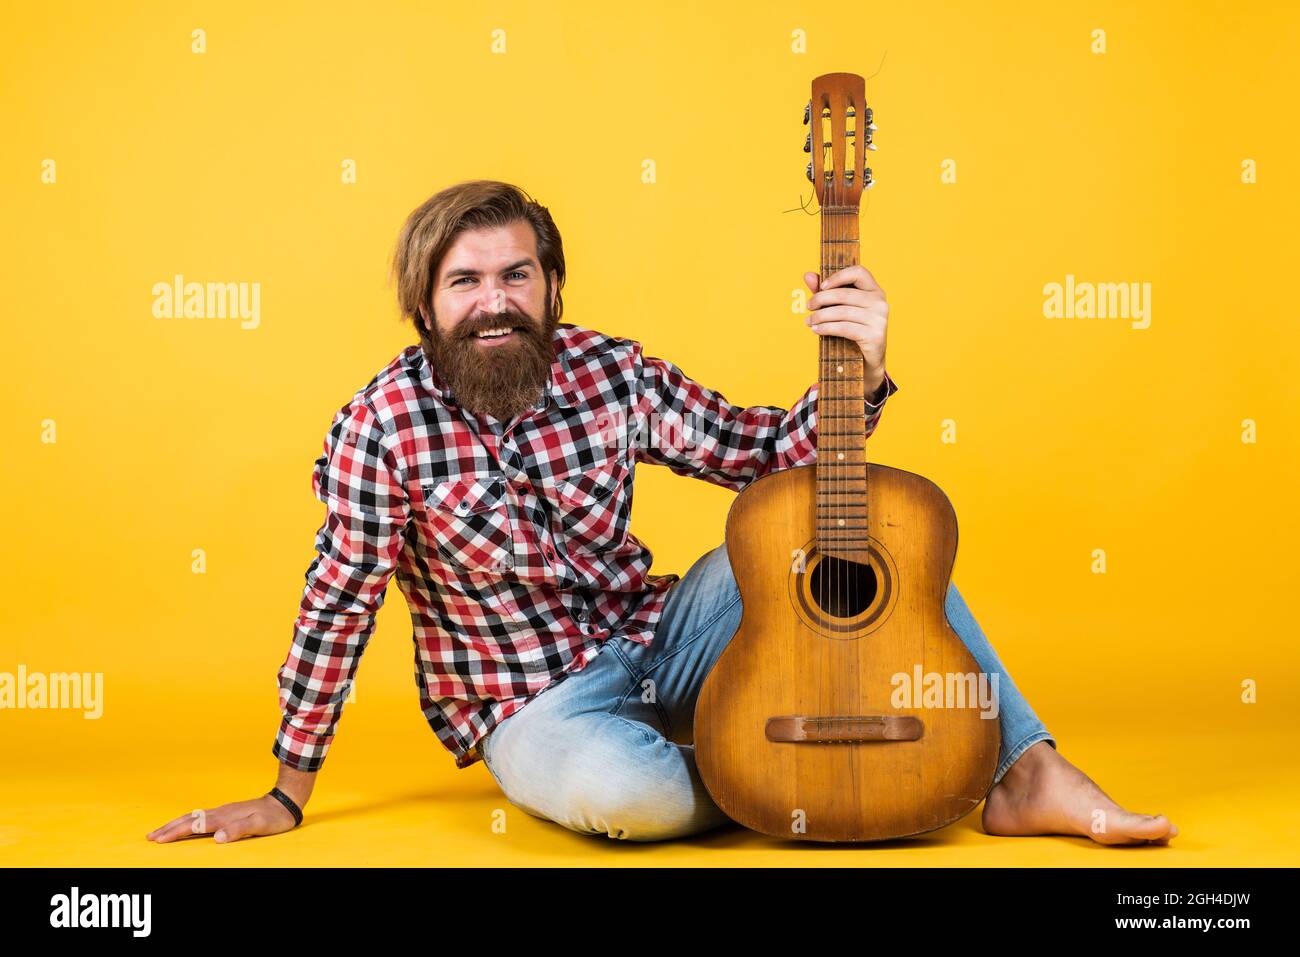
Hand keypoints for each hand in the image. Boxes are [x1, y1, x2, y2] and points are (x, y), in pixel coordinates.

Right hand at [146, 793, 298, 844]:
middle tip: (150, 836)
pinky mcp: (227, 812)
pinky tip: (187, 824)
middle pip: (189, 819)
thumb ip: (239, 830)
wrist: (284, 801)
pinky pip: (201, 817)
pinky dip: (188, 821)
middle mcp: (220, 813)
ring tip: (161, 831)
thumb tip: (217, 837)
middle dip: (168, 828)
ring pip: (193, 817)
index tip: (158, 839)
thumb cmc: (273, 817)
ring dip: (175, 824)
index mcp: (224, 817)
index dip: (176, 833)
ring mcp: (223, 811)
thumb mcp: (259, 826)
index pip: (194, 826)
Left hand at [804, 264, 887, 395]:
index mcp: (874, 290)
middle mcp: (880, 302)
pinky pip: (844, 328)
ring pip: (842, 312)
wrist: (868, 361)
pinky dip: (826, 328)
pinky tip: (816, 330)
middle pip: (844, 294)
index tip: (821, 286)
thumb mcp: (839, 308)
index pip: (858, 272)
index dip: (838, 276)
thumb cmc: (853, 330)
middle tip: (808, 306)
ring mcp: (879, 319)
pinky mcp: (874, 335)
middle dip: (821, 299)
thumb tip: (807, 275)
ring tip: (809, 321)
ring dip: (820, 316)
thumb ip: (825, 291)